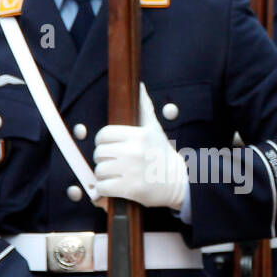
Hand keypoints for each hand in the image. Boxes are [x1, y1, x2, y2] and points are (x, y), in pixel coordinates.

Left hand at [93, 84, 188, 209]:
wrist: (177, 183)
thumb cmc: (162, 154)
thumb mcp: (154, 129)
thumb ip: (144, 107)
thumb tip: (139, 85)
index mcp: (139, 135)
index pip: (103, 135)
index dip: (102, 142)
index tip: (109, 148)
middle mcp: (135, 151)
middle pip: (99, 153)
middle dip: (103, 159)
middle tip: (113, 163)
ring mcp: (133, 171)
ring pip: (99, 171)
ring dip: (103, 176)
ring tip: (114, 176)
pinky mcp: (131, 189)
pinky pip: (103, 188)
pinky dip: (103, 191)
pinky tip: (112, 188)